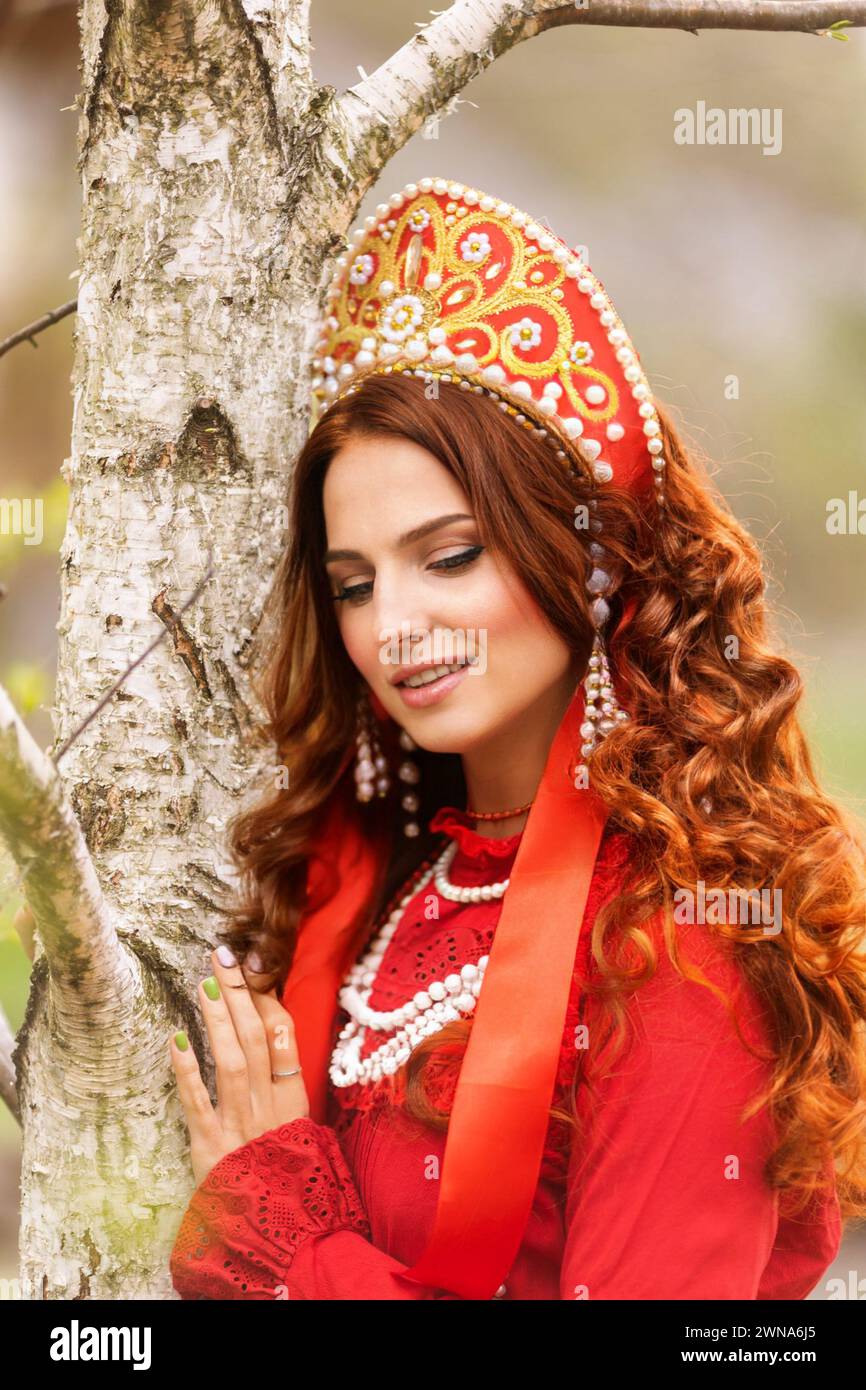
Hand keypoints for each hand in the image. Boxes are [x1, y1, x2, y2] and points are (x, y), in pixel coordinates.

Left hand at [170, 945, 309, 1185]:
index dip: (267, 999)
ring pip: (231, 1063)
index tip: (252, 966)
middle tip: (222, 958)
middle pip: (255, 1040)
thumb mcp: (293, 1123)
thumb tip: (267, 1028)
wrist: (276, 1231)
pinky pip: (198, 1104)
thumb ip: (282, 1080)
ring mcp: (240, 1126)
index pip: (283, 1038)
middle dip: (239, 994)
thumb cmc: (282, 1171)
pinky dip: (186, 1072)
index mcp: (293, 1099)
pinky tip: (175, 1040)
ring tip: (204, 984)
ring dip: (217, 1020)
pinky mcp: (210, 1148)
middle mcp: (269, 1107)